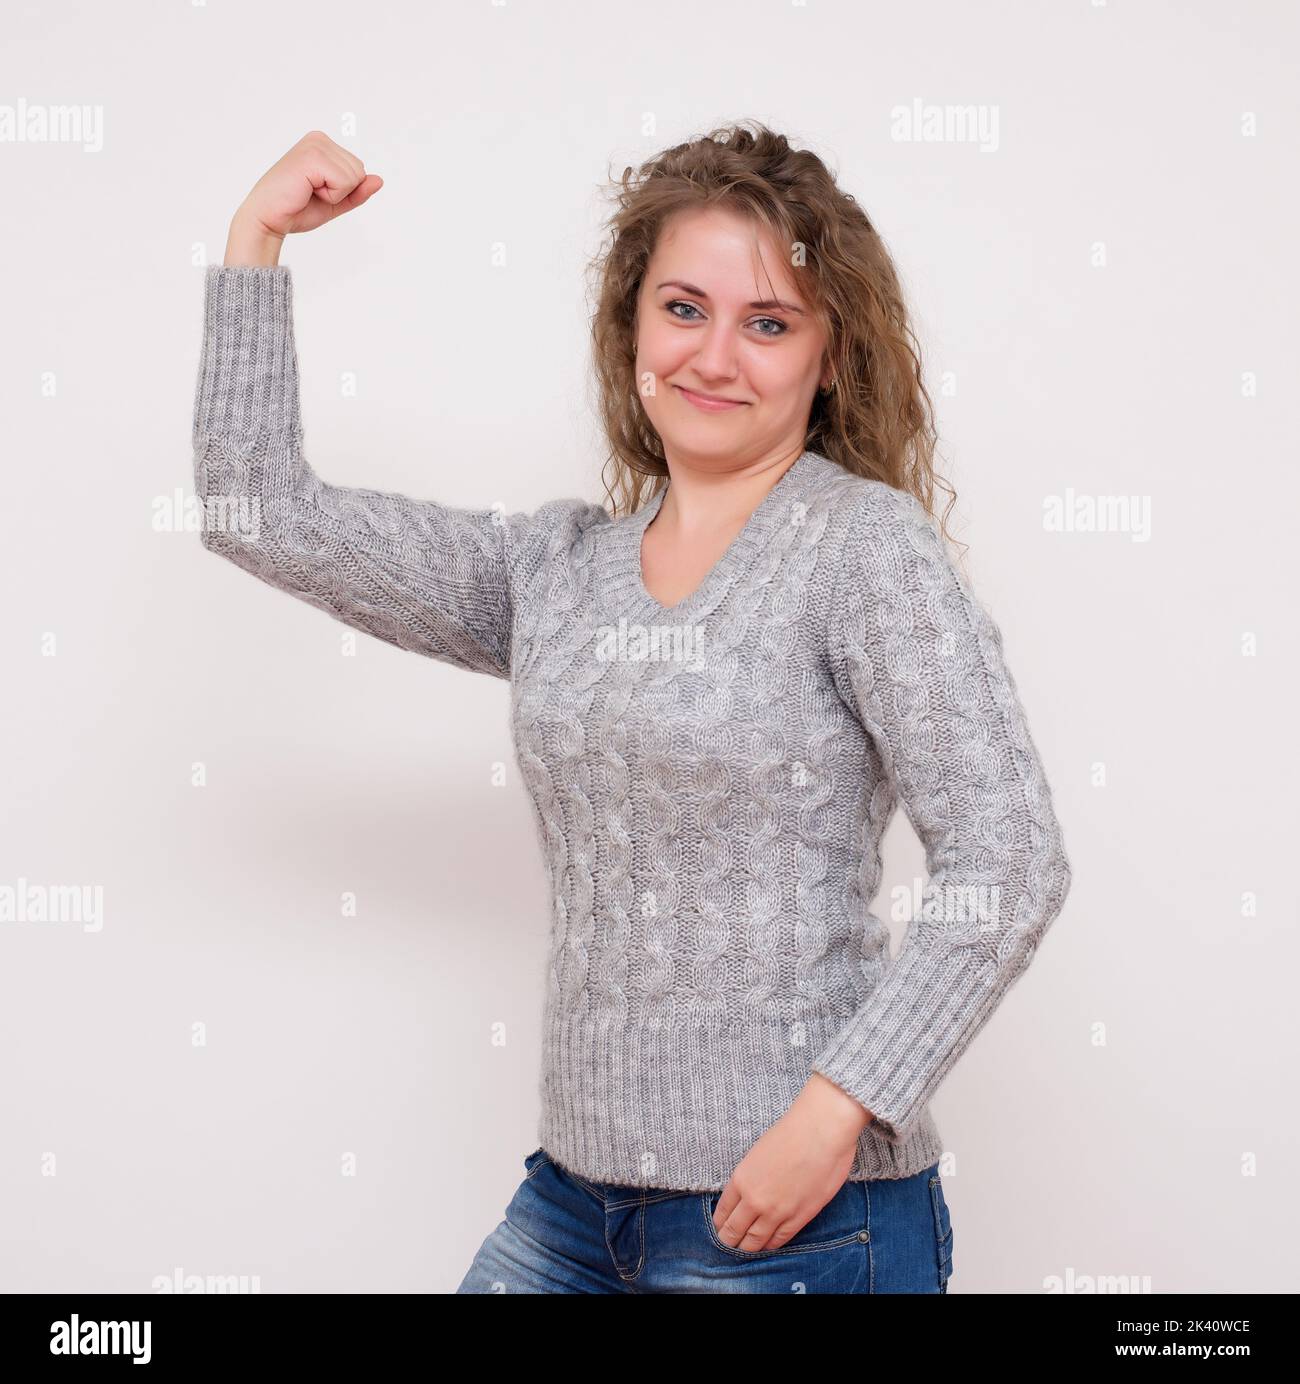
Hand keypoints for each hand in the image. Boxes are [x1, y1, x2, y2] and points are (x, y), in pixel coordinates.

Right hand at [223, 130, 382, 265]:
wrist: (268, 219)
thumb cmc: (296, 209)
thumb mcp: (336, 202)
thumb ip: (357, 192)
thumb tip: (379, 180)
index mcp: (323, 145)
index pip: (359, 171)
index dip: (343, 191)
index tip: (316, 191)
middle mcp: (319, 139)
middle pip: (360, 171)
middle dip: (341, 192)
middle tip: (311, 193)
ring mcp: (315, 145)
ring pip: (355, 177)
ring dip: (335, 194)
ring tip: (308, 191)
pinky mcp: (312, 156)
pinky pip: (344, 182)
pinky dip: (330, 195)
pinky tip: (307, 191)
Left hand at [712, 1072, 872, 1251]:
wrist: (821, 1131)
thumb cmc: (791, 1133)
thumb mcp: (758, 1153)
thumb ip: (750, 1177)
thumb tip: (748, 1194)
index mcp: (741, 1179)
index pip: (723, 1212)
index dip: (720, 1225)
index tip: (720, 1230)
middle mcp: (754, 1200)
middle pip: (734, 1232)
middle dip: (729, 1241)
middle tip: (729, 1246)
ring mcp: (776, 1212)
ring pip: (755, 1242)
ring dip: (748, 1248)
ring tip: (745, 1251)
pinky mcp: (799, 1218)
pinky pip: (779, 1240)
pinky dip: (771, 1246)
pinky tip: (767, 1246)